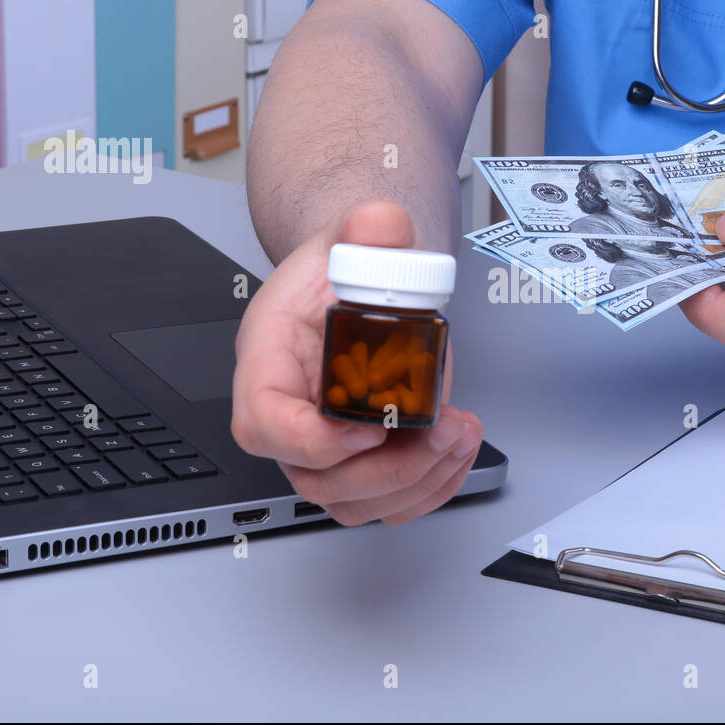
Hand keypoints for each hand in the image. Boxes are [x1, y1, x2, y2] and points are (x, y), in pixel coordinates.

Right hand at [231, 201, 482, 524]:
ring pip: (355, 502)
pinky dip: (431, 488)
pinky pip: (388, 502)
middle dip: (387, 469)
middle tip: (439, 432)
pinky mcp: (364, 462)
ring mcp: (326, 449)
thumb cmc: (337, 276)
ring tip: (459, 435)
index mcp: (268, 365)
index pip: (265, 424)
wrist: (360, 287)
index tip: (367, 431)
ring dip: (416, 482)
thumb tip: (382, 222)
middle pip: (315, 478)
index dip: (312, 440)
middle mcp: (290, 417)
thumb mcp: (351, 241)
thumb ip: (367, 229)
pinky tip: (459, 448)